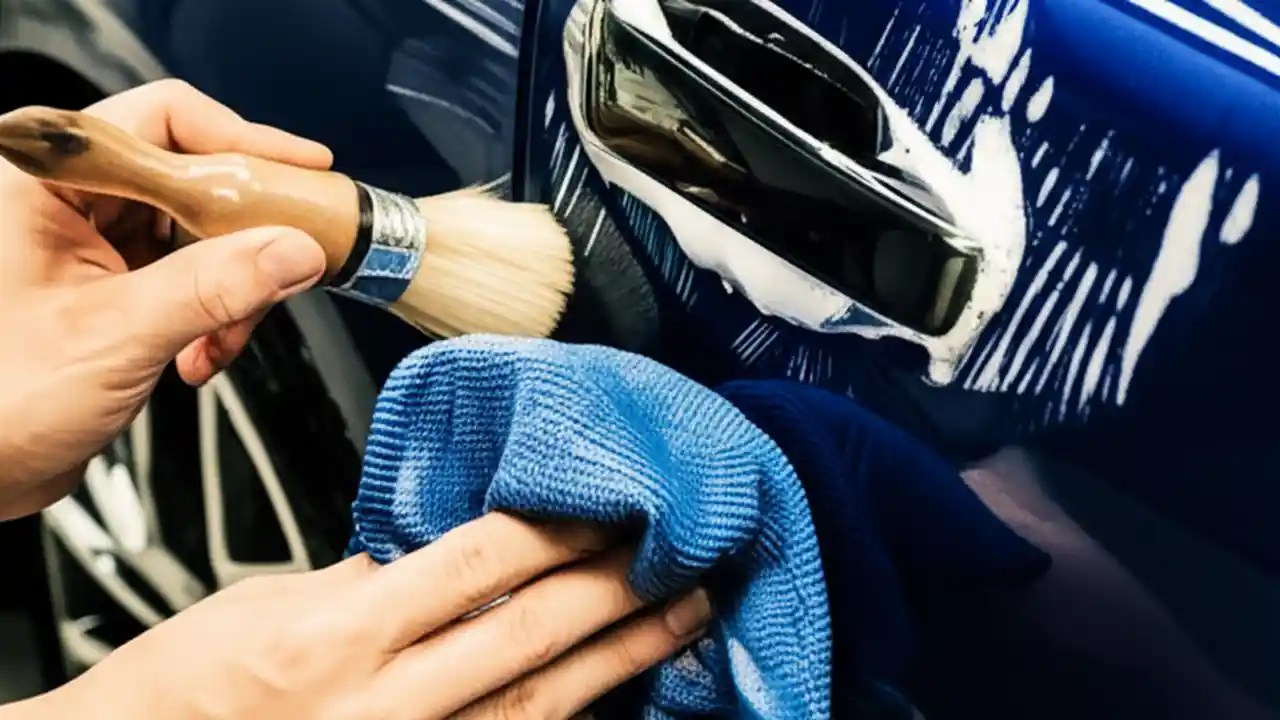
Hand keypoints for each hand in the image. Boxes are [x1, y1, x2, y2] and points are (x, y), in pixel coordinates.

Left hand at [0, 79, 330, 517]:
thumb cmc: (1, 401)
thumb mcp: (119, 334)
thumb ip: (214, 286)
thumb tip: (293, 249)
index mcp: (44, 179)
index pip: (164, 120)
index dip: (242, 141)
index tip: (300, 171)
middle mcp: (67, 197)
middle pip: (193, 176)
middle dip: (243, 235)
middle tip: (288, 262)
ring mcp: (91, 239)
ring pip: (201, 229)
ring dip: (231, 285)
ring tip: (224, 336)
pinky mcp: (114, 280)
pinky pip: (192, 271)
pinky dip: (214, 311)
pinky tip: (203, 352)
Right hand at [13, 513, 709, 719]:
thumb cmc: (182, 690)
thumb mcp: (270, 605)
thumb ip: (367, 574)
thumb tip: (444, 545)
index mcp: (336, 633)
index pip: (473, 561)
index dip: (554, 528)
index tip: (605, 497)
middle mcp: (380, 702)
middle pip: (527, 631)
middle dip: (612, 588)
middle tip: (678, 549)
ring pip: (539, 701)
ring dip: (619, 655)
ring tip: (681, 616)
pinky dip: (569, 717)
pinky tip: (615, 689)